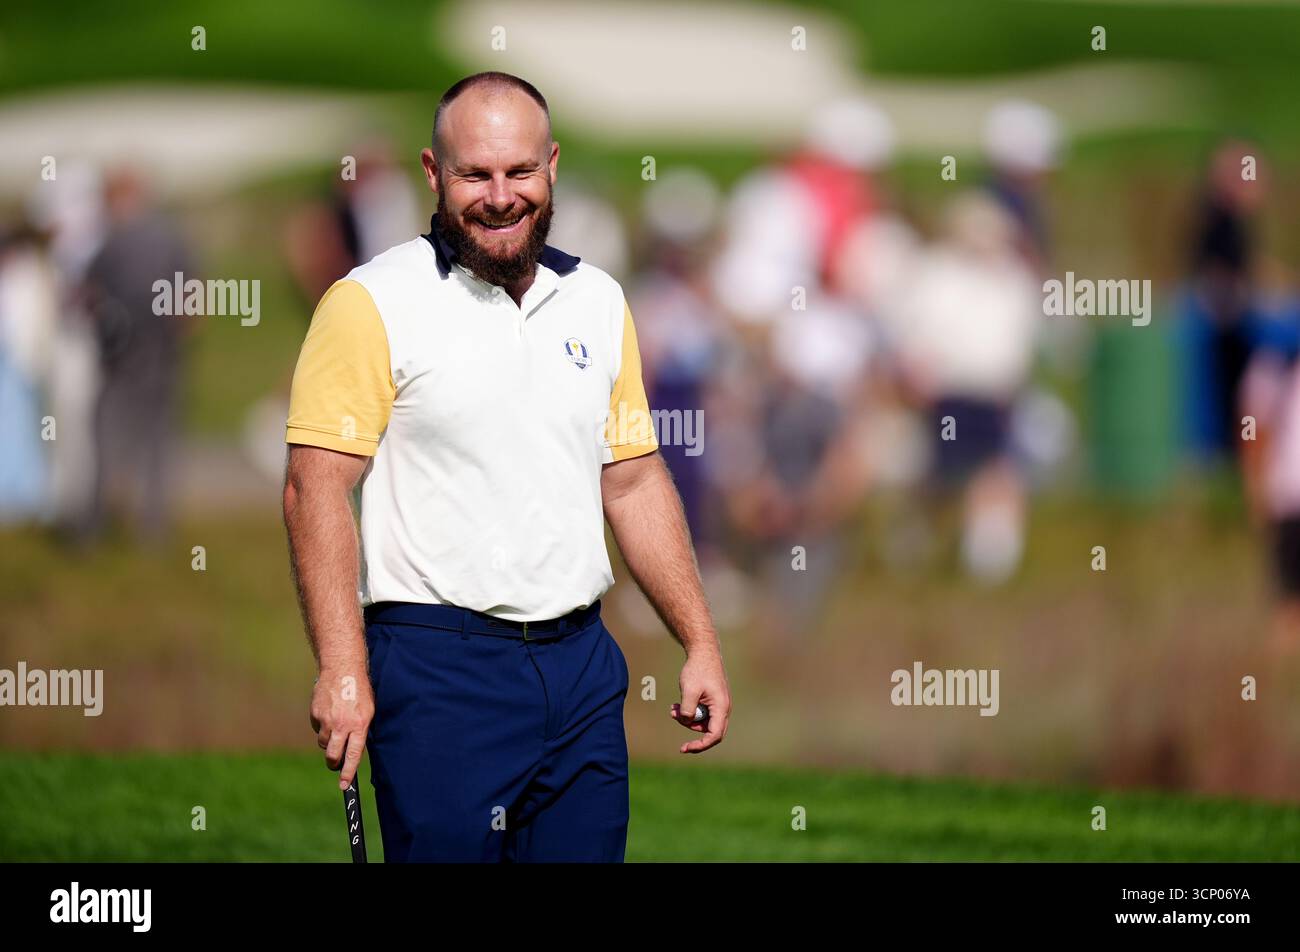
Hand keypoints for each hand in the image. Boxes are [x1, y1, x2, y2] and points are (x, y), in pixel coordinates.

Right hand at [310, 667, 373, 789]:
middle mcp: (342, 724)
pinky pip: (317, 728)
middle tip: (335, 763)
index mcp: (359, 725)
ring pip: (324, 742)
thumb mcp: (368, 710)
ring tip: (336, 725)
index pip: (353, 755)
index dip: (348, 773)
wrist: (342, 669)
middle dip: (333, 763)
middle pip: (332, 755)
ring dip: (329, 740)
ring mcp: (327, 720)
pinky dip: (322, 725)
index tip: (344, 786)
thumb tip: (354, 750)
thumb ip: (361, 730)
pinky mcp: (315, 714)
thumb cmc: (359, 690)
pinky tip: (329, 712)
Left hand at [669, 646, 729, 753]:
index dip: (700, 745)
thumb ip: (687, 710)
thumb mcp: (689, 690)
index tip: (685, 748)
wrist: (703, 651)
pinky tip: (677, 705)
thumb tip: (686, 722)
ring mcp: (718, 705)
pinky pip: (701, 713)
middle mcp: (723, 708)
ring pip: (703, 722)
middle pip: (709, 731)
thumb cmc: (698, 669)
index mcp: (721, 707)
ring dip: (687, 718)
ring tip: (673, 708)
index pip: (714, 735)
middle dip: (690, 729)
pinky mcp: (712, 701)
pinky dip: (689, 711)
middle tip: (674, 717)